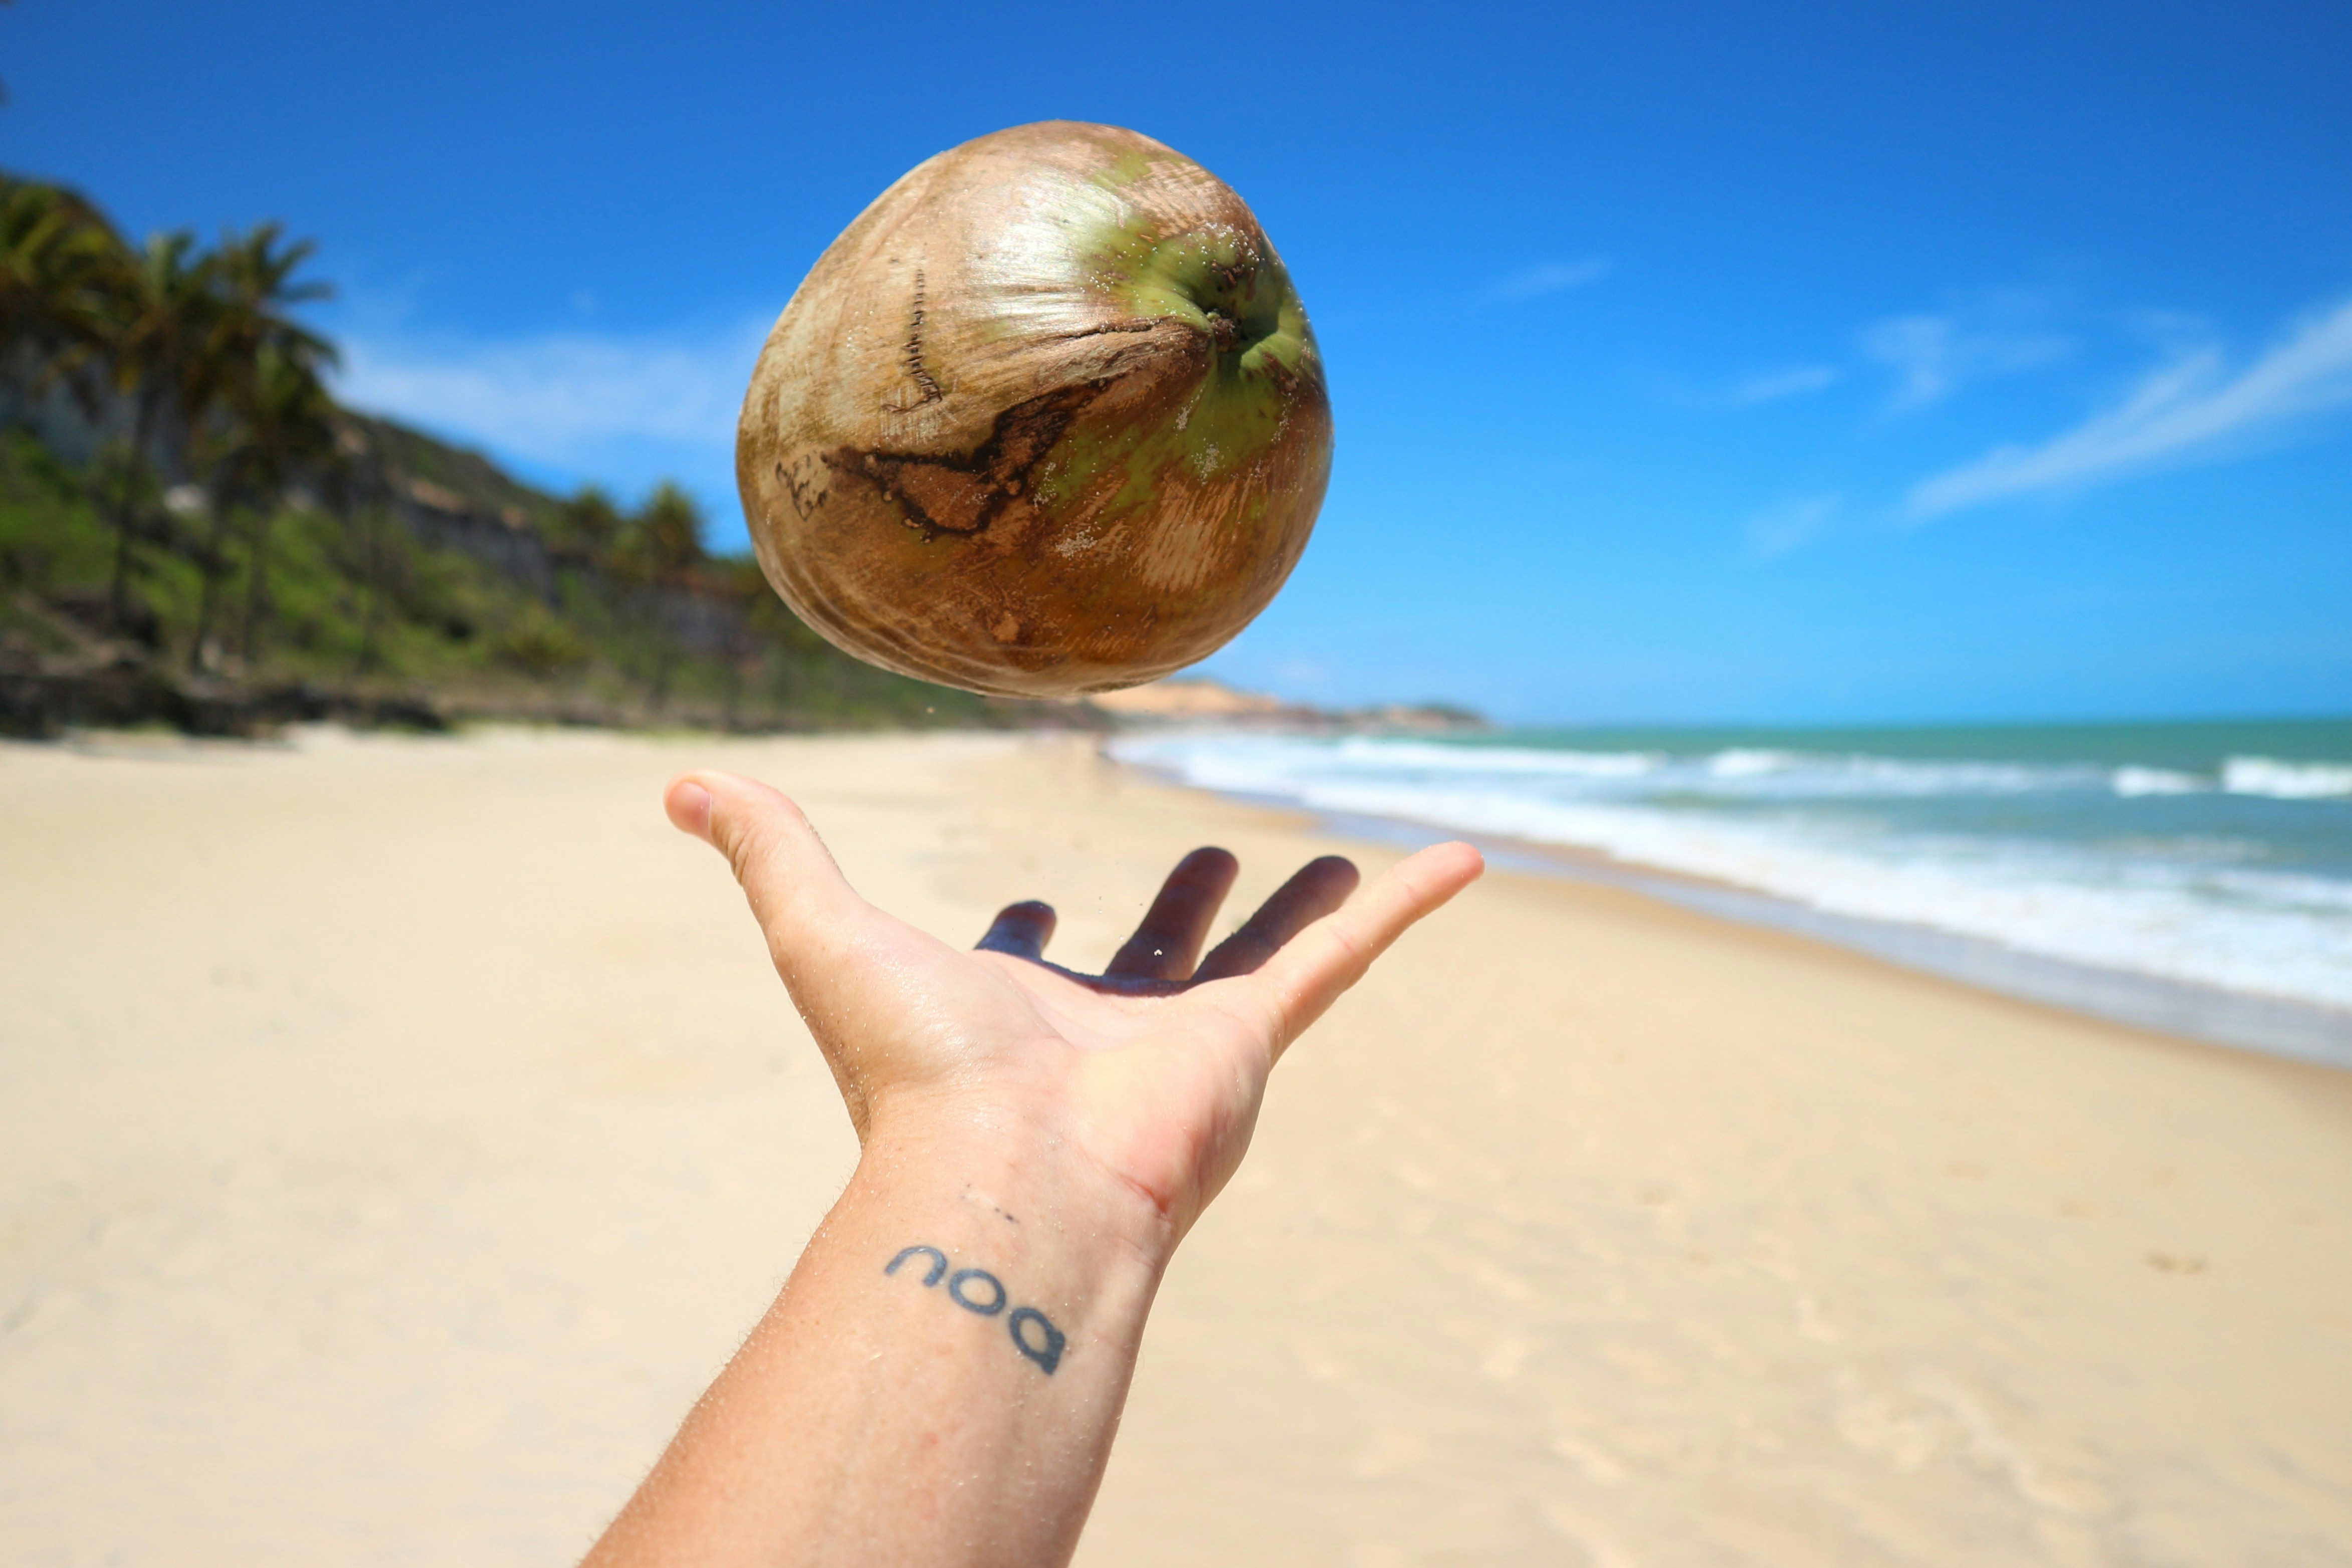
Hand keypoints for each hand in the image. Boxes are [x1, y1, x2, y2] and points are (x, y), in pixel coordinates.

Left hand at [665, 770, 1482, 1254]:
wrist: (1004, 1177)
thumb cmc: (909, 1070)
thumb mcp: (819, 930)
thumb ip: (766, 853)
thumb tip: (678, 786)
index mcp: (1010, 1013)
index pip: (1025, 960)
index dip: (1025, 926)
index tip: (1030, 899)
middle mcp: (1102, 1033)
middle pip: (1155, 959)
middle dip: (1180, 910)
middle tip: (1202, 854)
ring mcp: (1189, 1043)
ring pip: (1264, 961)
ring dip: (1299, 912)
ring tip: (1330, 861)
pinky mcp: (1260, 1041)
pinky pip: (1349, 958)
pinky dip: (1405, 907)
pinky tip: (1458, 856)